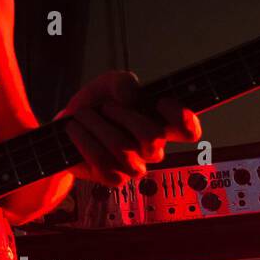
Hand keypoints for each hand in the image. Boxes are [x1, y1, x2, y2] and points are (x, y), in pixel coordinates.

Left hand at [55, 71, 200, 186]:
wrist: (69, 121)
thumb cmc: (98, 103)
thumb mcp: (110, 82)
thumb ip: (124, 82)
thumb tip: (131, 99)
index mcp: (161, 124)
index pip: (189, 130)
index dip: (181, 117)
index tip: (161, 102)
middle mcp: (152, 149)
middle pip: (153, 138)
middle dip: (123, 116)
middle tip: (106, 107)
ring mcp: (134, 166)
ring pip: (123, 149)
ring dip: (98, 126)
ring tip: (85, 116)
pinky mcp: (113, 178)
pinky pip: (103, 162)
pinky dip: (84, 141)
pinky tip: (77, 131)